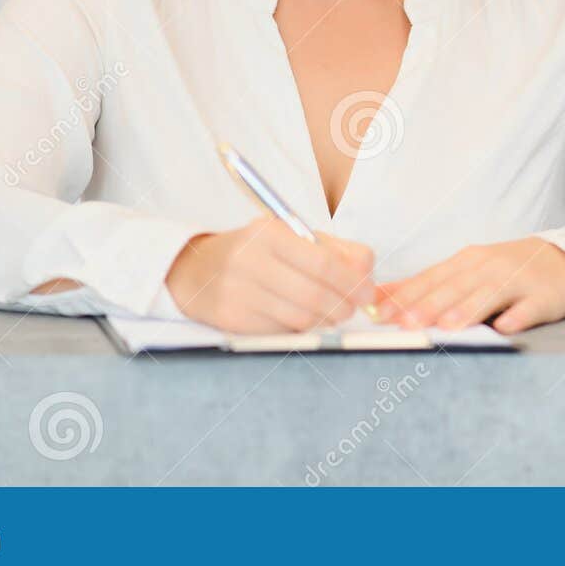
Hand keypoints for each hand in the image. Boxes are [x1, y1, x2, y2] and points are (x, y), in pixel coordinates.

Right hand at [164, 219, 374, 333]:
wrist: (197, 269)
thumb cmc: (255, 251)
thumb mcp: (290, 236)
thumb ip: (333, 249)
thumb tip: (366, 271)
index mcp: (270, 233)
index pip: (324, 264)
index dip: (353, 283)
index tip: (368, 293)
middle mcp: (250, 261)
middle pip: (315, 295)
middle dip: (343, 307)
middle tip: (352, 309)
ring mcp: (238, 293)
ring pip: (301, 318)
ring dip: (325, 321)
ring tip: (331, 314)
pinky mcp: (231, 320)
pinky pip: (281, 332)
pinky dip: (300, 329)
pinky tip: (302, 320)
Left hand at [372, 237, 564, 334]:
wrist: (563, 260)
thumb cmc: (505, 270)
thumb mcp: (466, 270)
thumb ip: (427, 285)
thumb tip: (379, 299)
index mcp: (467, 262)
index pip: (432, 279)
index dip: (406, 296)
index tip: (380, 313)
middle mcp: (489, 267)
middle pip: (456, 287)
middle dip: (429, 305)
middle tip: (405, 324)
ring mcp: (518, 280)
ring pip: (490, 295)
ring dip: (468, 310)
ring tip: (447, 326)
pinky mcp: (543, 297)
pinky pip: (529, 308)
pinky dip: (517, 316)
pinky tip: (505, 327)